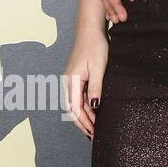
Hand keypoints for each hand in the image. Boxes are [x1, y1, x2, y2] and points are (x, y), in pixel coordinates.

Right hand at [64, 25, 108, 139]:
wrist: (89, 31)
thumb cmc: (96, 46)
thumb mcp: (99, 67)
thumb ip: (96, 87)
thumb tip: (94, 105)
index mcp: (72, 81)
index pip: (75, 108)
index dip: (84, 122)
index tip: (93, 132)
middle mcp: (68, 82)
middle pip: (73, 109)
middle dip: (82, 123)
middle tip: (93, 136)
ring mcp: (70, 80)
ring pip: (75, 104)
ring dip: (84, 116)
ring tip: (94, 128)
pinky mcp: (75, 77)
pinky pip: (78, 96)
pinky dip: (85, 107)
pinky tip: (93, 112)